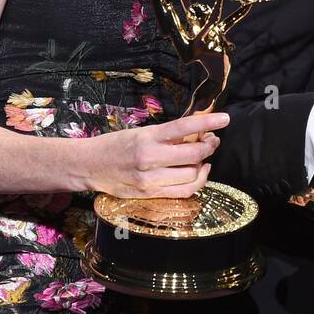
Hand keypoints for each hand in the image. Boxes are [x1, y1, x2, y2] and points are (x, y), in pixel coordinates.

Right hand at [85, 111, 230, 198]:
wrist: (88, 166)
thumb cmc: (116, 145)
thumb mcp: (141, 132)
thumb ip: (167, 135)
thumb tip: (198, 133)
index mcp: (147, 137)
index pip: (184, 127)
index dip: (208, 122)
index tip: (225, 119)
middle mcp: (149, 158)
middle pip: (194, 154)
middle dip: (209, 146)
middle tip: (212, 140)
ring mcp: (150, 179)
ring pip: (192, 175)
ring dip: (204, 164)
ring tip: (202, 157)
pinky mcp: (149, 195)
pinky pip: (184, 192)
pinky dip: (197, 181)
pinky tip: (199, 172)